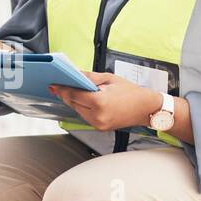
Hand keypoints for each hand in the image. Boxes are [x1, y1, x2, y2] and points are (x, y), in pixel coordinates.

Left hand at [48, 71, 162, 130]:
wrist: (146, 108)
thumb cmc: (131, 92)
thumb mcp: (110, 79)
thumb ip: (89, 77)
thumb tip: (74, 73)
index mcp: (100, 102)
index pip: (74, 95)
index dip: (62, 88)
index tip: (54, 84)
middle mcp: (97, 116)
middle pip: (73, 103)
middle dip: (66, 94)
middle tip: (60, 85)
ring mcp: (98, 124)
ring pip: (77, 111)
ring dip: (74, 101)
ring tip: (71, 90)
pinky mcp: (100, 128)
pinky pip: (85, 116)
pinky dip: (82, 107)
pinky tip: (82, 100)